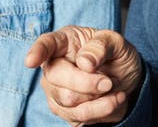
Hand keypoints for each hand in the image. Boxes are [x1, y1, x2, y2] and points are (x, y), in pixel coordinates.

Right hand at [26, 26, 143, 125]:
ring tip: (114, 89)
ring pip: (67, 101)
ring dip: (98, 99)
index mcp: (65, 41)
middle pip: (56, 78)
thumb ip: (101, 46)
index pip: (46, 44)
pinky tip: (113, 99)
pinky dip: (101, 110)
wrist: (126, 79)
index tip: (31, 61)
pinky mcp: (64, 111)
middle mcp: (54, 65)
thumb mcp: (117, 43)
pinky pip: (79, 117)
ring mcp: (55, 90)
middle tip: (108, 82)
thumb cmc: (116, 55)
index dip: (37, 52)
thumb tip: (84, 62)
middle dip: (87, 83)